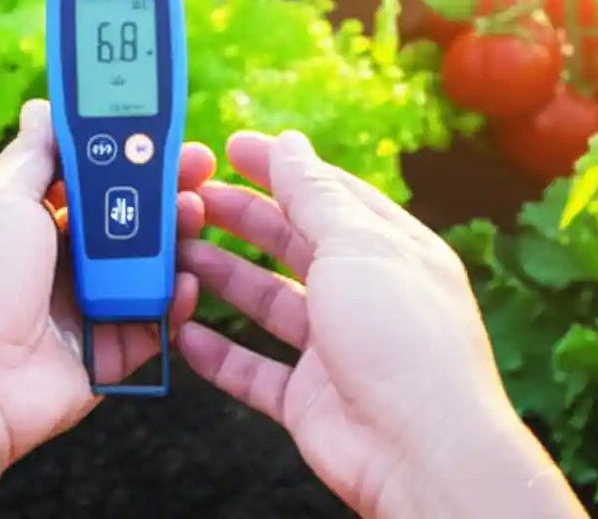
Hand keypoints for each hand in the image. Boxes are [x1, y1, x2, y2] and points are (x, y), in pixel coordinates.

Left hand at [0, 99, 215, 518]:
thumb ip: (32, 154)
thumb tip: (43, 108)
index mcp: (24, 216)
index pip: (87, 172)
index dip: (124, 149)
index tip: (161, 131)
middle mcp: (56, 257)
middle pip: (124, 213)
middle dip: (164, 188)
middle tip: (198, 168)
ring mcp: (84, 303)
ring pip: (146, 261)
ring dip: (176, 236)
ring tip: (195, 215)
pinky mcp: (108, 348)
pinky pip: (154, 318)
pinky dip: (175, 299)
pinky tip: (186, 279)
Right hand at [177, 130, 584, 518]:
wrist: (420, 451)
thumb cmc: (405, 342)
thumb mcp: (356, 245)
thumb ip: (315, 195)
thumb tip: (289, 144)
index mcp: (390, 250)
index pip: (329, 195)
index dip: (280, 169)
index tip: (232, 149)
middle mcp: (365, 296)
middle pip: (293, 244)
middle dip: (242, 218)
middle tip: (192, 199)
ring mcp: (336, 349)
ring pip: (267, 303)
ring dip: (221, 278)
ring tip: (177, 254)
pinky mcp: (310, 399)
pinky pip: (253, 370)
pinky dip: (218, 352)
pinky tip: (184, 333)